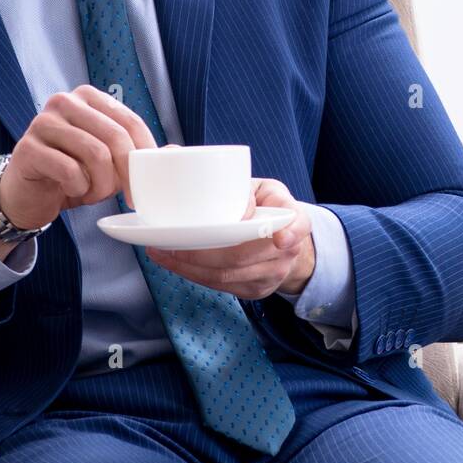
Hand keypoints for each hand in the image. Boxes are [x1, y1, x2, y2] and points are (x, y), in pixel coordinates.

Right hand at [0, 84, 157, 232]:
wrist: (28, 194)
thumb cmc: (73, 173)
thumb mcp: (109, 161)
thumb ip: (137, 153)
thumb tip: (174, 151)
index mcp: (88, 96)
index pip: (130, 122)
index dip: (145, 156)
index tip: (149, 184)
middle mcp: (64, 101)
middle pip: (115, 137)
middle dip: (126, 174)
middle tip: (128, 197)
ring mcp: (43, 122)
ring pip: (95, 154)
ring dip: (102, 184)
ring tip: (93, 193)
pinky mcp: (28, 148)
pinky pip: (69, 171)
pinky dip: (79, 189)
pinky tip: (73, 191)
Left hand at [144, 177, 315, 298]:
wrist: (283, 241)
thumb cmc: (267, 208)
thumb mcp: (265, 189)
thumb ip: (243, 184)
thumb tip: (206, 172)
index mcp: (293, 219)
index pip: (299, 226)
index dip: (291, 233)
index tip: (280, 238)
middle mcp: (286, 252)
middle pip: (243, 256)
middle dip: (203, 252)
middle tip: (171, 240)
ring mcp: (271, 275)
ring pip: (226, 275)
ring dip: (190, 266)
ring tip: (163, 251)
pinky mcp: (254, 290)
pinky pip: (220, 286)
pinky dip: (193, 274)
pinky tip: (174, 262)